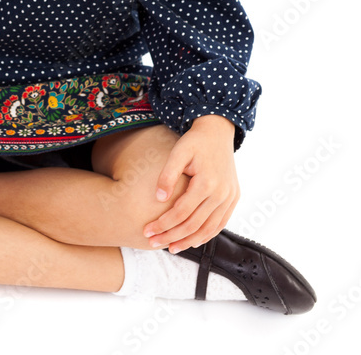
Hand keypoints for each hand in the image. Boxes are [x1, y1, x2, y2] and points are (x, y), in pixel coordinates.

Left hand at [142, 114, 239, 253]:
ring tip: (170, 247)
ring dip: (188, 241)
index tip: (147, 230)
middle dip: (171, 236)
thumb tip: (158, 198)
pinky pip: (220, 223)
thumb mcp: (178, 152)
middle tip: (153, 242)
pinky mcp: (233, 198)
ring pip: (208, 229)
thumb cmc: (195, 141)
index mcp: (207, 182)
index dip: (163, 224)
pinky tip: (191, 240)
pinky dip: (206, 235)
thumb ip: (168, 175)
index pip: (181, 212)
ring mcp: (230, 197)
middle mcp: (221, 193)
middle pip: (193, 224)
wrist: (218, 132)